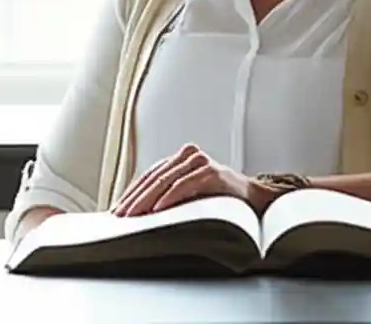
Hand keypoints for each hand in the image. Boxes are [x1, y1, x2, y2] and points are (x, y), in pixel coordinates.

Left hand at [112, 143, 271, 216]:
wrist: (253, 199)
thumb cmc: (218, 199)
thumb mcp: (188, 195)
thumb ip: (166, 196)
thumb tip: (136, 213)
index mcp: (177, 160)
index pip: (147, 176)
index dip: (130, 193)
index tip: (117, 210)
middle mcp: (186, 155)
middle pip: (153, 178)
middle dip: (134, 199)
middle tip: (121, 215)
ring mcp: (198, 161)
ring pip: (165, 180)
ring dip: (147, 199)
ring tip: (134, 215)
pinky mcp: (211, 171)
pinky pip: (185, 184)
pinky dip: (170, 197)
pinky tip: (158, 208)